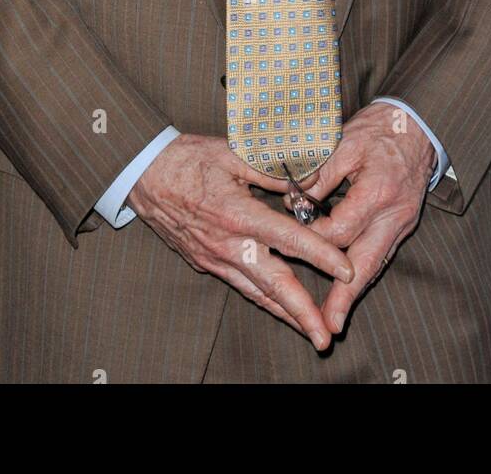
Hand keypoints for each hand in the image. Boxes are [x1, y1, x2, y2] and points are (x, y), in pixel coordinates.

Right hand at [127, 133, 354, 350]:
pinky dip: (262, 300)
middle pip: (273, 284)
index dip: (321, 255)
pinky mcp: (204, 262)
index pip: (289, 239)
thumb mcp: (233, 153)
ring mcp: (215, 257)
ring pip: (257, 292)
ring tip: (310, 332)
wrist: (143, 173)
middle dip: (302, 312)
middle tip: (325, 337)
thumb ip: (273, 171)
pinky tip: (278, 310)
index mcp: (239, 213)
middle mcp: (228, 243)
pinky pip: (240, 285)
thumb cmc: (189, 157)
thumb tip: (310, 181)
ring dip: (285, 315)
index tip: (347, 270)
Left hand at [287, 101, 435, 334]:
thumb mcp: (345, 142)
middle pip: (365, 264)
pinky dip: (365, 274)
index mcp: (378, 191)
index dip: (311, 238)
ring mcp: (402, 224)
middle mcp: (393, 215)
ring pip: (376, 266)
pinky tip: (350, 290)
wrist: (418, 126)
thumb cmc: (378, 130)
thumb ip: (319, 174)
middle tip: (328, 323)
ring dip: (354, 293)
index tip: (288, 240)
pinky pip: (382, 255)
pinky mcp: (403, 226)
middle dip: (345, 295)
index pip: (340, 229)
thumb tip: (293, 200)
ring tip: (335, 319)